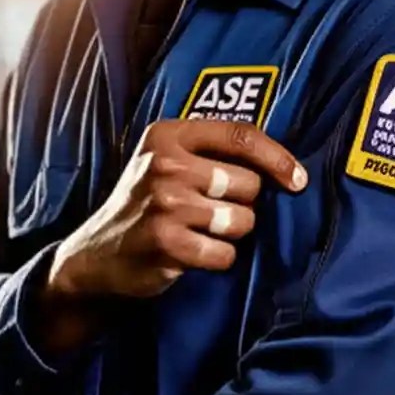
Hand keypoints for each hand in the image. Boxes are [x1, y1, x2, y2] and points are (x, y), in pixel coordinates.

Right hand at [36, 120, 306, 352]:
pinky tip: (192, 254)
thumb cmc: (144, 204)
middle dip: (242, 204)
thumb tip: (285, 167)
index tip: (297, 180)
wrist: (97, 255)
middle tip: (211, 212)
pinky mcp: (167, 243)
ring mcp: (165, 204)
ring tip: (199, 232)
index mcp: (168, 135)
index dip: (277, 158)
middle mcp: (165, 164)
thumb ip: (212, 152)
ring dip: (231, 234)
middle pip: (248, 184)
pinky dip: (218, 259)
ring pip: (242, 221)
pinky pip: (226, 253)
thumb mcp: (166, 161)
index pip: (241, 135)